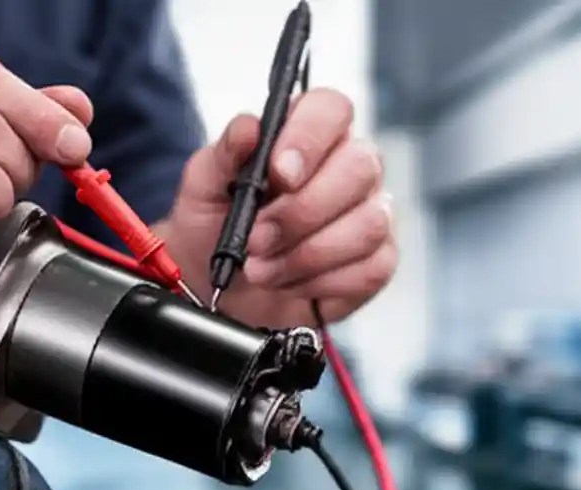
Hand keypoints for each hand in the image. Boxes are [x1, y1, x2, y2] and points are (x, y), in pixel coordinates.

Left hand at [158, 88, 395, 327]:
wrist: (216, 288)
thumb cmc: (213, 226)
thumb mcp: (203, 188)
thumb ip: (224, 154)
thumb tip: (248, 127)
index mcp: (308, 134)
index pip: (332, 109)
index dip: (309, 138)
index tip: (278, 175)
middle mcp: (349, 166)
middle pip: (361, 167)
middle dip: (302, 212)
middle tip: (255, 240)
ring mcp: (370, 212)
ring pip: (368, 224)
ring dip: (306, 255)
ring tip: (262, 269)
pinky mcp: (378, 260)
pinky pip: (372, 270)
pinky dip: (322, 283)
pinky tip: (291, 284)